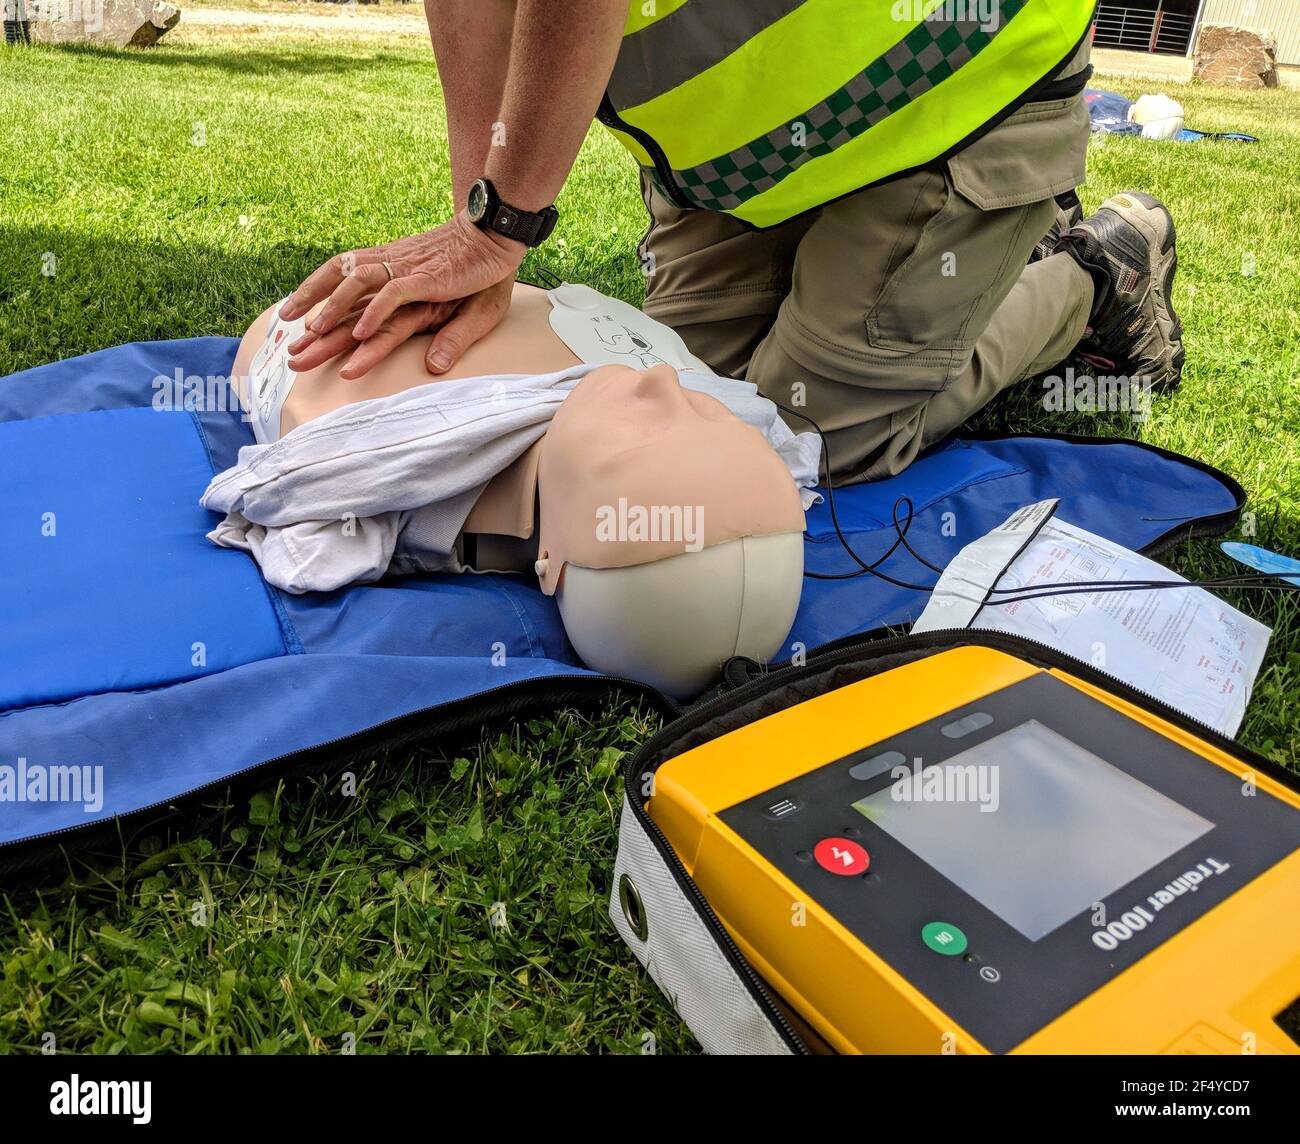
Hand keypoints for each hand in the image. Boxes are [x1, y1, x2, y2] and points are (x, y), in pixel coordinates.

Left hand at [286, 276, 515, 378]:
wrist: (496, 236)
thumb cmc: (477, 273)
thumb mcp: (454, 307)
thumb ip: (441, 334)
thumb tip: (432, 366)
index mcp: (393, 276)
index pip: (347, 289)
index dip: (318, 304)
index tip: (294, 324)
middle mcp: (392, 273)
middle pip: (342, 290)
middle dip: (312, 313)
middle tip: (290, 346)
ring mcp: (407, 274)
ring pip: (359, 288)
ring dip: (336, 311)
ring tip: (315, 334)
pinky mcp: (427, 279)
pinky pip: (394, 296)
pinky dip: (375, 312)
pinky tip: (362, 332)